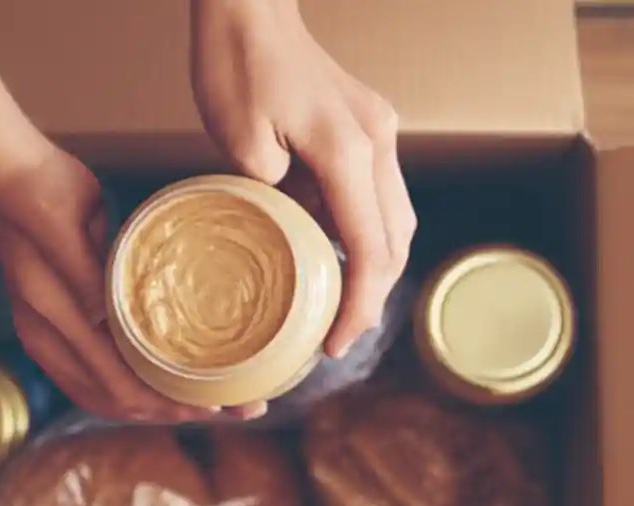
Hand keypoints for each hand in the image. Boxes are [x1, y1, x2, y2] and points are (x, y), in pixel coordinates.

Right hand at [0, 144, 216, 422]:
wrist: (1, 169)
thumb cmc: (40, 186)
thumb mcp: (66, 226)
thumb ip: (87, 275)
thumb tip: (111, 320)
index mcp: (50, 318)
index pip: (117, 385)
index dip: (169, 402)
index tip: (217, 403)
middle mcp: (45, 338)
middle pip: (116, 401)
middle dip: (175, 410)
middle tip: (235, 408)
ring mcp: (47, 336)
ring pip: (106, 395)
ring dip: (157, 404)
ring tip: (209, 403)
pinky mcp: (55, 325)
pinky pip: (96, 376)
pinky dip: (133, 387)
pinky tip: (165, 384)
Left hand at [191, 0, 416, 358]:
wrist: (251, 9)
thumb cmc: (237, 65)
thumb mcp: (240, 141)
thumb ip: (273, 196)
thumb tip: (292, 234)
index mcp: (349, 151)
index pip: (370, 251)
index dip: (359, 307)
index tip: (333, 344)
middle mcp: (379, 143)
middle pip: (397, 241)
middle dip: (373, 297)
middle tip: (336, 339)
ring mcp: (381, 133)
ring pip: (396, 220)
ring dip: (373, 267)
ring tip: (335, 307)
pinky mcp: (371, 128)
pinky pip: (378, 195)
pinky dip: (363, 233)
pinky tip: (330, 254)